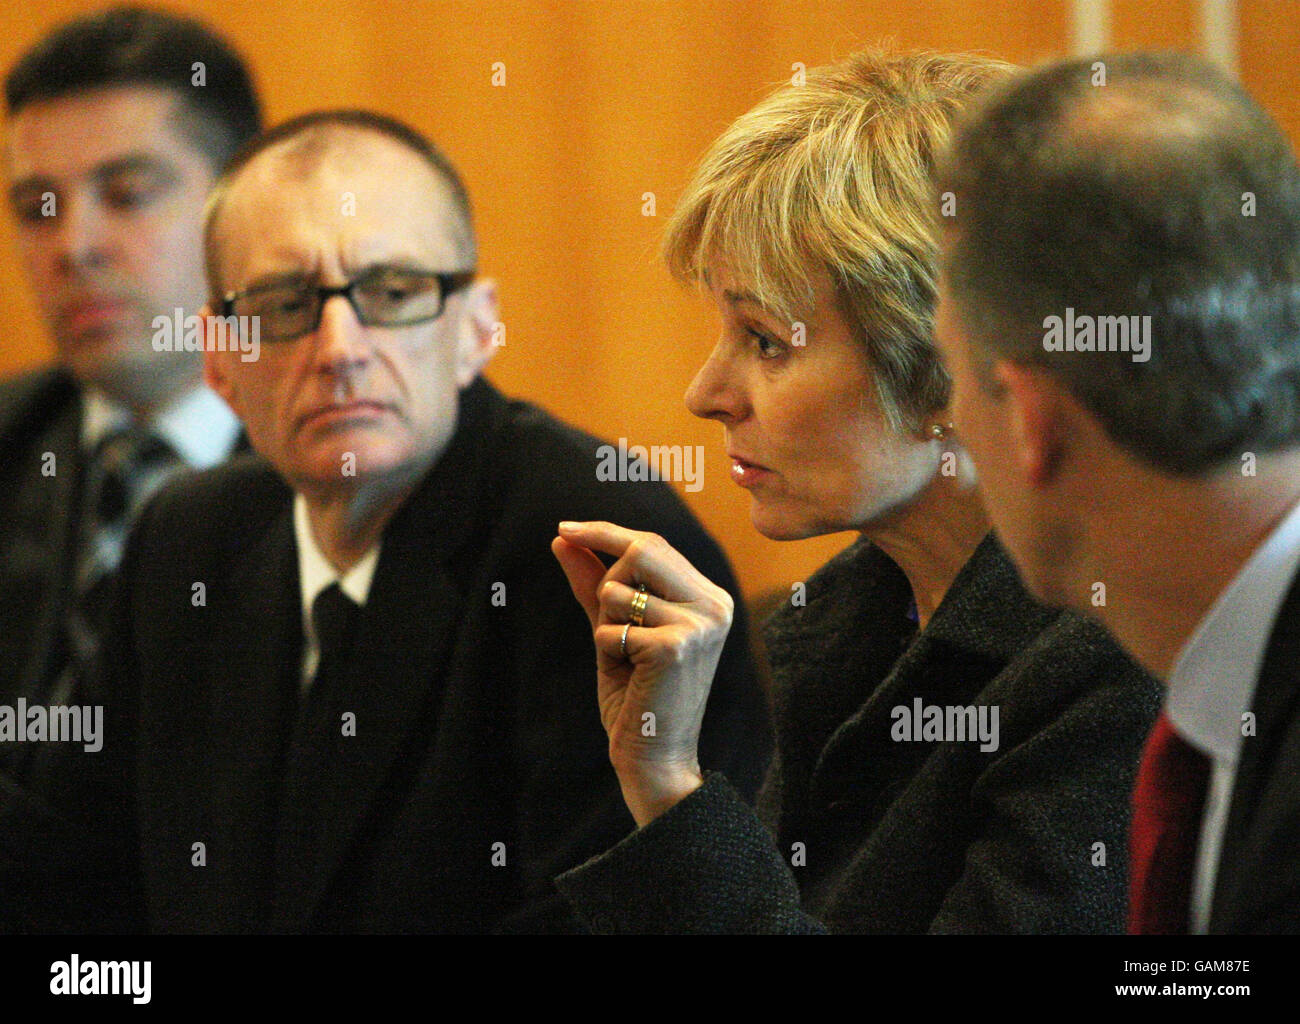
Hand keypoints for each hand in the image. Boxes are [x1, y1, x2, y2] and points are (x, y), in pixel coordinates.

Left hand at [552, 520, 733, 825]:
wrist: (655, 757)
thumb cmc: (636, 694)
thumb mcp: (614, 629)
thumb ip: (593, 582)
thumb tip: (563, 538)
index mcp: (709, 596)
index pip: (653, 544)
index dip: (605, 533)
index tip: (564, 528)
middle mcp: (714, 604)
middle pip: (641, 551)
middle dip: (605, 582)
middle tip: (608, 625)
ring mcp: (699, 623)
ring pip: (617, 590)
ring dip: (605, 625)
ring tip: (628, 660)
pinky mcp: (676, 646)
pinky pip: (609, 627)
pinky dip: (606, 650)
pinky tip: (631, 676)